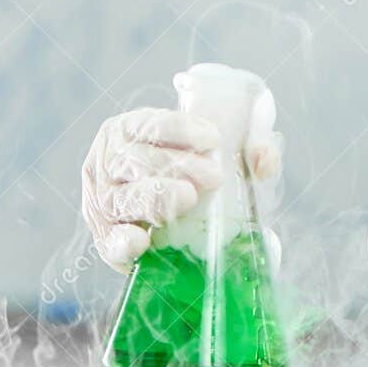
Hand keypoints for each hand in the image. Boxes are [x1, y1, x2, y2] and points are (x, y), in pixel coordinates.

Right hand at [82, 108, 285, 272]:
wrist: (160, 221)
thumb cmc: (190, 176)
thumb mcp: (212, 155)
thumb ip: (244, 152)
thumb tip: (265, 159)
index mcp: (127, 132)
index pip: (146, 124)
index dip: (177, 129)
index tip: (213, 139)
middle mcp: (108, 164)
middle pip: (135, 161)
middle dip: (174, 166)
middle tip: (213, 177)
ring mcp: (102, 202)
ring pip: (122, 198)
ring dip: (154, 198)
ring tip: (187, 198)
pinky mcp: (106, 239)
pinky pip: (108, 242)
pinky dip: (122, 242)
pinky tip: (139, 242)